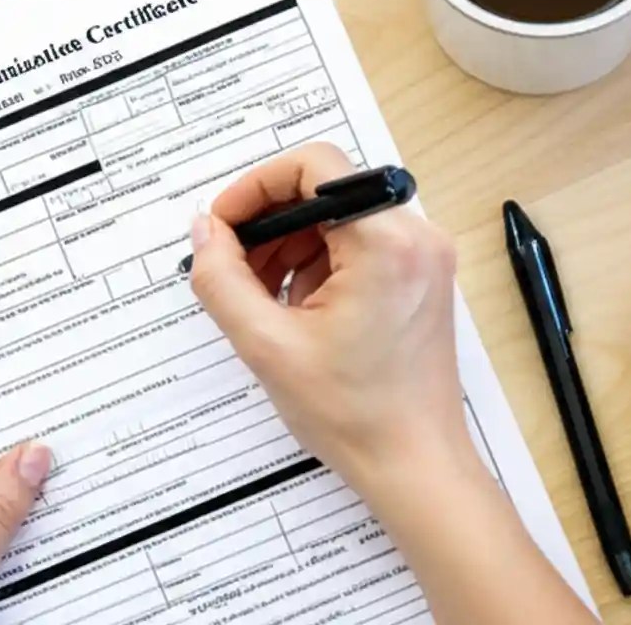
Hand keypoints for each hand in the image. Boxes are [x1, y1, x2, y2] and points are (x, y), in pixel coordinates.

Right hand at [190, 145, 595, 624]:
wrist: (414, 465)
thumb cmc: (355, 416)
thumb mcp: (267, 345)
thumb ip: (223, 279)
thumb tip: (205, 232)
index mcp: (385, 244)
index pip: (314, 166)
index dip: (257, 187)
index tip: (224, 226)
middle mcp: (416, 237)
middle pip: (326, 190)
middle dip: (270, 224)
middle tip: (234, 268)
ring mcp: (425, 257)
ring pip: (340, 217)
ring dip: (292, 246)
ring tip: (264, 301)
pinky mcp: (423, 277)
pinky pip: (361, 244)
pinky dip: (320, 264)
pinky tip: (297, 311)